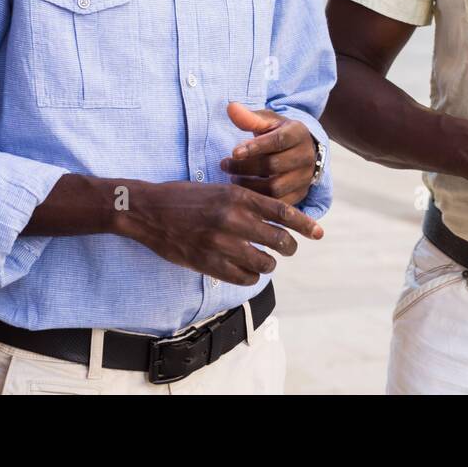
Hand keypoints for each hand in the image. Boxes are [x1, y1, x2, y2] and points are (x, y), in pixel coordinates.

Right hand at [117, 180, 322, 285]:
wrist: (149, 210)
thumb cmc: (185, 197)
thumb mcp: (219, 190)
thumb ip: (246, 203)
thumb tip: (275, 219)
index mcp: (237, 196)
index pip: (282, 211)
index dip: (304, 224)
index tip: (319, 233)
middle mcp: (232, 219)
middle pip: (278, 240)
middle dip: (288, 247)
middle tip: (287, 249)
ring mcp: (220, 243)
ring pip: (263, 262)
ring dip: (268, 264)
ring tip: (264, 261)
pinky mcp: (207, 262)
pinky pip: (242, 276)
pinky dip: (250, 276)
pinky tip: (247, 272)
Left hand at [220, 102, 316, 206]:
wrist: (301, 150)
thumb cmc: (278, 133)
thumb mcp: (267, 122)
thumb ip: (249, 117)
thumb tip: (231, 107)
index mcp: (298, 133)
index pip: (277, 141)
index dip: (255, 147)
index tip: (233, 152)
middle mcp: (306, 156)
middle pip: (274, 166)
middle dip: (245, 167)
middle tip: (225, 165)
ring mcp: (305, 178)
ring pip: (275, 188)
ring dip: (249, 186)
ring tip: (233, 179)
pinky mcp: (301, 195)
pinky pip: (278, 204)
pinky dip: (259, 200)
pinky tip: (245, 193)